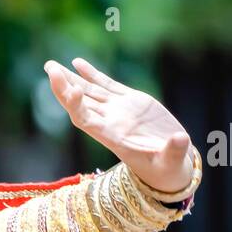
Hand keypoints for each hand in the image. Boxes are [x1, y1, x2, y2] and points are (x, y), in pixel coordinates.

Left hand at [45, 58, 195, 193]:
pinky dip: (92, 74)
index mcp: (113, 138)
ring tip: (51, 65)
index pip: (86, 120)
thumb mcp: (171, 163)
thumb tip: (181, 140)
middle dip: (64, 86)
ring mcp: (118, 111)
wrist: (170, 163)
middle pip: (79, 103)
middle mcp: (109, 122)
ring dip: (70, 78)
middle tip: (49, 67)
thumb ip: (174, 152)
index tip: (70, 91)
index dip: (76, 105)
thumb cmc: (167, 169)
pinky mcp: (130, 101)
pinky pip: (106, 85)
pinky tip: (76, 63)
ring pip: (88, 91)